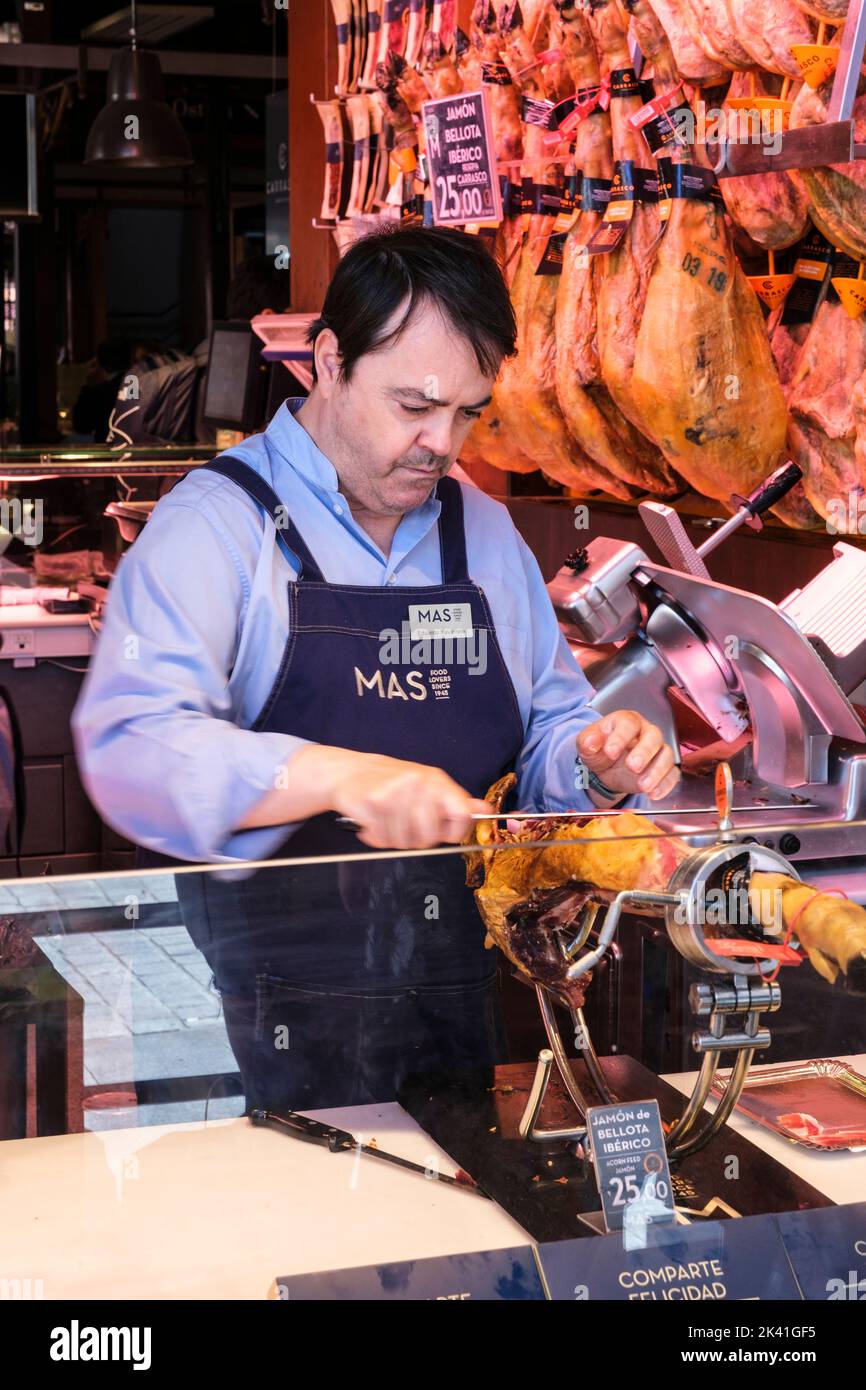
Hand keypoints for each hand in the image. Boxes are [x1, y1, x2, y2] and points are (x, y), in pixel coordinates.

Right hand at [329, 750, 490, 849]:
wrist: (350, 770)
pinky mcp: (372, 803)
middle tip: (405, 825)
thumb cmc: (392, 782)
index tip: (442, 833)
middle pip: (430, 837)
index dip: (455, 832)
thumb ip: (456, 802)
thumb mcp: (428, 785)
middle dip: (416, 839)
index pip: (462, 815)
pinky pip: (381, 838)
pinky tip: (372, 820)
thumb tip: (487, 811)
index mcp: (436, 780)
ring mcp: (395, 792)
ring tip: (386, 820)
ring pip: (404, 841)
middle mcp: (418, 783)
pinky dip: (375, 836)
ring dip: (392, 838)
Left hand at [577, 711, 679, 802]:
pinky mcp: (664, 769)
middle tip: (632, 766)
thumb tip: (591, 741)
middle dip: (644, 752)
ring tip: (643, 786)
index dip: (620, 737)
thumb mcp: (587, 745)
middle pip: (653, 736)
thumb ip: (588, 741)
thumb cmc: (600, 750)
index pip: (629, 723)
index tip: (610, 752)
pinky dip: (665, 785)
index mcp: (627, 722)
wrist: (607, 769)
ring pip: (666, 755)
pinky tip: (653, 794)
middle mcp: (646, 733)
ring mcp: (657, 751)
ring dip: (656, 771)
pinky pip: (672, 774)